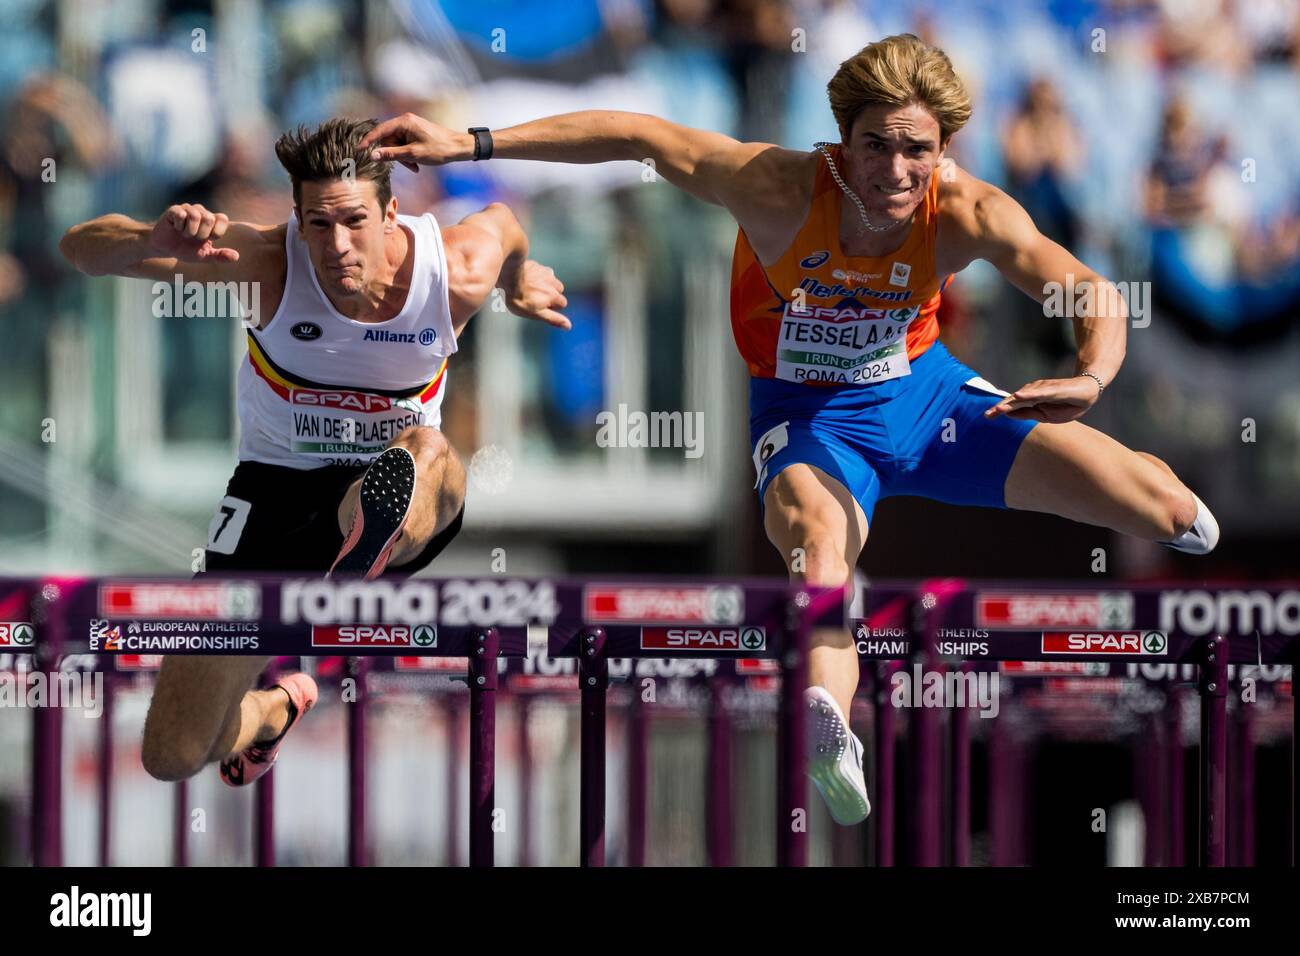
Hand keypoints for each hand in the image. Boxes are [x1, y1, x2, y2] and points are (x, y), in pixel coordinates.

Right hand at [150, 204, 238, 262]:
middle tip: (193, 238)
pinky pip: (181, 214)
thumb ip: (220, 256)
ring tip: (184, 234)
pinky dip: (179, 226)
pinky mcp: (174, 209)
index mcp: (212, 221)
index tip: (208, 239)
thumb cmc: (186, 250)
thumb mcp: (204, 256)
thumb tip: (236, 257)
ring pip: (195, 215)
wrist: (165, 249)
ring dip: (189, 231)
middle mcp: (201, 212)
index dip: (216, 232)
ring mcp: (187, 209)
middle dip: (201, 234)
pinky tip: (175, 228)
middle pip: (209, 218)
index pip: (222, 218)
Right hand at [358, 113, 471, 171]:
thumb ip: (391, 154)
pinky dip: (408, 155)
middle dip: (395, 154)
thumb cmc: (438, 149)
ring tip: (415, 166)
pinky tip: (417, 164)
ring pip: (396, 144)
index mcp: (404, 122)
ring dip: (403, 157)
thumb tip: (373, 155)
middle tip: (408, 164)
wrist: (458, 148)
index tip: (358, 150)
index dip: (368, 141)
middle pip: (388, 139)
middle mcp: (405, 121)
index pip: (380, 131)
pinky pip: (404, 144)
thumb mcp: (413, 154)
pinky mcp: (415, 133)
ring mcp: (410, 126)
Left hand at [503, 260, 569, 328]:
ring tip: (533, 288)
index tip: (541, 307)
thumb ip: (554, 319)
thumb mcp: (536, 314)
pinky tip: (529, 279)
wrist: (507, 279)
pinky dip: (539, 275)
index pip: (562, 303)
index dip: (553, 307)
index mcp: (553, 296)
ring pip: (552, 280)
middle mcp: (553, 283)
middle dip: (551, 294)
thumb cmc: (519, 299)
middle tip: (537, 297)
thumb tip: (568, 326)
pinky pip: (543, 271)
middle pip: (559, 290)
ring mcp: (545, 272)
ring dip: (547, 284)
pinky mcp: (537, 265)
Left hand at [983, 375, 1099, 422]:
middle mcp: (1035, 392)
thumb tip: (1008, 414)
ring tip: (999, 409)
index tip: (987, 416)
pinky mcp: (1054, 388)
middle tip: (988, 414)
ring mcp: (1043, 389)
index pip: (1014, 406)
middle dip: (1001, 407)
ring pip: (1024, 396)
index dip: (1001, 410)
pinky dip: (1029, 394)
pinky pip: (1039, 392)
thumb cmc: (1068, 404)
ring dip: (1011, 402)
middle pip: (1015, 400)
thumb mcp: (1047, 415)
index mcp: (1033, 400)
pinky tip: (1019, 396)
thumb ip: (1028, 413)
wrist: (1089, 391)